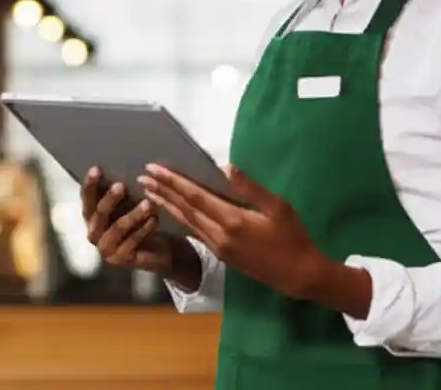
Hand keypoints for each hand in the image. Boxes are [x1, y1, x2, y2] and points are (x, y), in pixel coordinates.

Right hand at [80, 166, 173, 273]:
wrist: (157, 251)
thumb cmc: (140, 221)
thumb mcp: (129, 204)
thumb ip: (119, 191)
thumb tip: (120, 166)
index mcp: (91, 217)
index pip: (86, 198)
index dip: (90, 184)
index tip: (96, 168)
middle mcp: (93, 233)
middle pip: (99, 213)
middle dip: (110, 199)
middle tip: (121, 185)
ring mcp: (105, 249)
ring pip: (118, 227)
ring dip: (133, 214)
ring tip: (148, 203)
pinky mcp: (119, 260)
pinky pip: (132, 241)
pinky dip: (144, 229)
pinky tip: (154, 219)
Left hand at [141, 163, 337, 301]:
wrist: (297, 274)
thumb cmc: (291, 236)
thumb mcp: (278, 206)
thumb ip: (250, 188)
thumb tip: (226, 166)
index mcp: (232, 220)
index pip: (195, 196)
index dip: (173, 181)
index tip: (154, 169)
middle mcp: (219, 235)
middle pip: (185, 209)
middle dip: (163, 192)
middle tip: (143, 177)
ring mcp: (218, 248)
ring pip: (187, 222)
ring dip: (167, 205)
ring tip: (149, 192)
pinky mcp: (220, 255)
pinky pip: (195, 232)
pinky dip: (181, 219)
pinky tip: (173, 212)